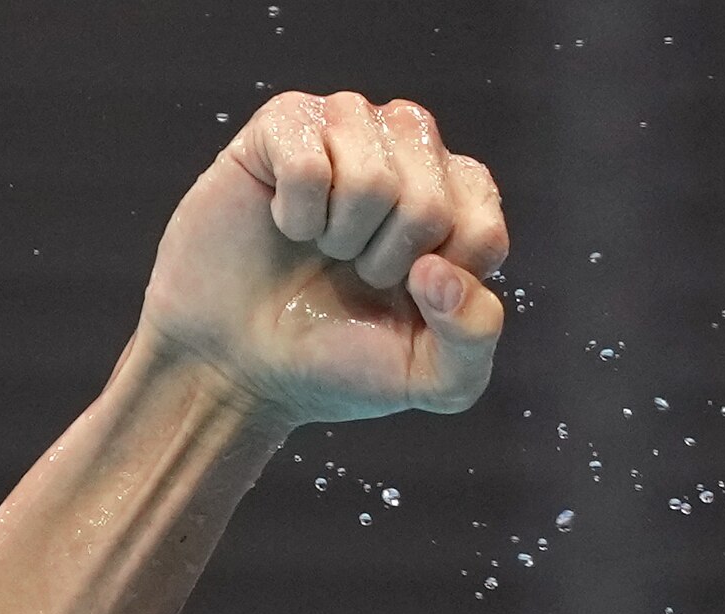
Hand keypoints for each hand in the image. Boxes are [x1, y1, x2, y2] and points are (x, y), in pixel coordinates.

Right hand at [139, 93, 509, 426]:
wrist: (242, 361)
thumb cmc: (341, 360)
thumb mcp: (434, 379)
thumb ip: (475, 336)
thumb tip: (439, 272)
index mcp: (460, 205)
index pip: (482, 228)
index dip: (440, 281)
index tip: (407, 296)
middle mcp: (411, 154)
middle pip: (430, 201)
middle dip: (386, 262)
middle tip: (355, 271)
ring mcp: (349, 130)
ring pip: (372, 174)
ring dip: (342, 234)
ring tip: (324, 244)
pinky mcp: (285, 123)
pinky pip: (307, 161)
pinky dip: (295, 212)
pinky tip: (286, 222)